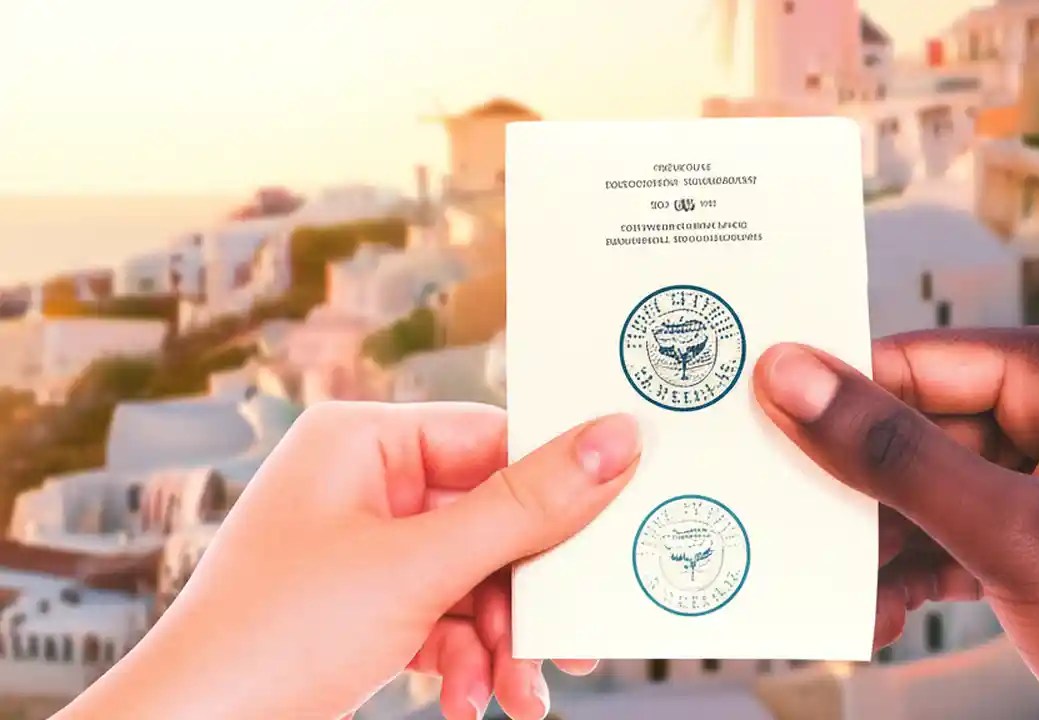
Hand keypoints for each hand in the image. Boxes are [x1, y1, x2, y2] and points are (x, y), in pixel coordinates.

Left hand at [55, 402, 640, 719]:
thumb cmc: (272, 636)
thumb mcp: (419, 568)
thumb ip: (525, 507)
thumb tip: (618, 440)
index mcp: (361, 441)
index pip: (492, 438)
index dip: (558, 483)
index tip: (620, 517)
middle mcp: (363, 484)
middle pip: (490, 518)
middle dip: (526, 592)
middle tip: (573, 635)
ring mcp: (362, 547)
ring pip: (472, 577)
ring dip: (501, 639)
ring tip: (522, 692)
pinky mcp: (364, 604)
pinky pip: (443, 615)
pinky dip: (465, 657)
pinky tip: (470, 700)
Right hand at [755, 327, 1038, 719]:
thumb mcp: (1009, 532)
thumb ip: (892, 452)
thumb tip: (791, 376)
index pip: (927, 359)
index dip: (843, 393)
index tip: (762, 419)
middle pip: (922, 423)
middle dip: (867, 490)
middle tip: (798, 523)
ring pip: (931, 482)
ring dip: (885, 540)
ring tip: (853, 587)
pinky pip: (956, 527)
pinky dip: (918, 567)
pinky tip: (889, 611)